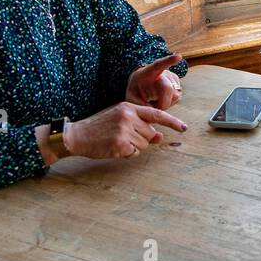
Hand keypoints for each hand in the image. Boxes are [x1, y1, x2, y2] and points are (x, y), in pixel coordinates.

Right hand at [64, 102, 187, 158]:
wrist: (77, 136)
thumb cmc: (99, 127)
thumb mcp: (120, 120)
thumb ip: (140, 125)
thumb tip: (159, 135)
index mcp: (129, 107)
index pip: (156, 114)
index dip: (172, 122)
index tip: (184, 128)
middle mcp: (128, 116)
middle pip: (150, 133)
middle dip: (141, 139)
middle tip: (122, 137)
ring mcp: (124, 130)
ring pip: (144, 144)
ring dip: (134, 147)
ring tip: (116, 141)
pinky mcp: (120, 144)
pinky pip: (134, 153)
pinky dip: (127, 153)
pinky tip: (114, 148)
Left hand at [127, 53, 183, 108]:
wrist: (141, 87)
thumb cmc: (136, 92)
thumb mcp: (132, 99)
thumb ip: (141, 105)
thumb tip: (156, 112)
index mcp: (148, 72)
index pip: (159, 65)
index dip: (169, 61)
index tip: (178, 57)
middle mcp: (163, 72)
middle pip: (167, 88)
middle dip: (162, 102)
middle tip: (153, 108)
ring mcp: (172, 78)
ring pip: (174, 95)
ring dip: (165, 103)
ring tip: (154, 101)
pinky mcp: (178, 85)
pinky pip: (177, 97)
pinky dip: (169, 102)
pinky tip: (161, 100)